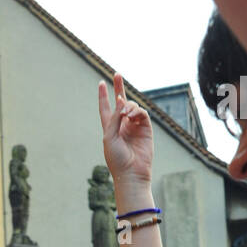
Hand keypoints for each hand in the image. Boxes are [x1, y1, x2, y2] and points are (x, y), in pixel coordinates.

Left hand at [99, 72, 153, 187]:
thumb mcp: (109, 137)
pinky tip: (131, 116)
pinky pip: (142, 113)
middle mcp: (122, 125)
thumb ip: (114, 117)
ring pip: (132, 106)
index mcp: (110, 128)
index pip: (106, 108)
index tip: (101, 83)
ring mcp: (134, 126)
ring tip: (126, 114)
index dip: (103, 96)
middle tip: (117, 74)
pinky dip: (137, 111)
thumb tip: (121, 99)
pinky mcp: (145, 129)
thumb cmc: (116, 158)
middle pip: (121, 102)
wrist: (131, 172)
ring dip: (128, 106)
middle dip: (119, 87)